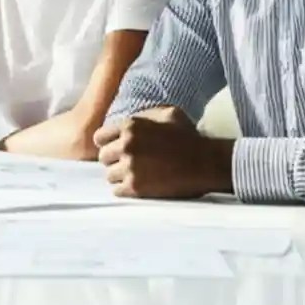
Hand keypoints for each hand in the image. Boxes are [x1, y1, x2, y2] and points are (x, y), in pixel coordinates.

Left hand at [95, 117, 233, 198]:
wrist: (205, 163)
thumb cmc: (189, 137)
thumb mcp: (168, 113)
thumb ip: (145, 115)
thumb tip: (131, 119)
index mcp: (131, 126)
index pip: (99, 137)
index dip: (108, 143)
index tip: (117, 148)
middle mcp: (126, 145)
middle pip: (103, 157)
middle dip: (114, 160)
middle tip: (129, 163)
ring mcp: (130, 167)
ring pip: (109, 175)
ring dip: (120, 176)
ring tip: (136, 175)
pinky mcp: (135, 187)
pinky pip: (116, 190)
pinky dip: (125, 190)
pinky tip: (139, 185)